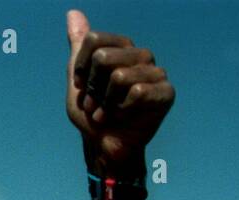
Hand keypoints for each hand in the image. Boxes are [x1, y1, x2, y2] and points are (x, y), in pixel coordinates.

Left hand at [64, 9, 174, 176]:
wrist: (104, 147)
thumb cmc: (92, 115)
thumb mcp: (77, 81)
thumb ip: (78, 48)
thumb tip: (73, 13)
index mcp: (121, 47)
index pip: (93, 40)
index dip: (80, 68)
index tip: (80, 86)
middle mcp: (141, 55)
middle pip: (103, 57)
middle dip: (92, 89)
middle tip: (95, 105)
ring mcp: (156, 72)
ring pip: (119, 76)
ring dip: (105, 103)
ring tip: (108, 113)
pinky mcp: (166, 93)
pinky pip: (136, 92)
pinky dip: (122, 110)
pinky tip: (126, 117)